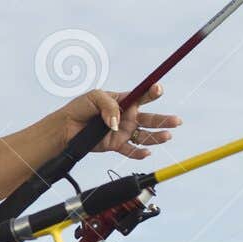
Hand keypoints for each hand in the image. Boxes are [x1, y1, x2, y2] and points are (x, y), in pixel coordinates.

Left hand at [59, 84, 180, 161]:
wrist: (66, 128)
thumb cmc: (80, 108)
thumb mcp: (94, 97)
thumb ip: (109, 106)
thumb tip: (118, 122)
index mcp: (124, 101)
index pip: (142, 96)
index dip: (152, 92)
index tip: (159, 89)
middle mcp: (127, 116)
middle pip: (150, 118)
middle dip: (164, 119)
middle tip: (176, 121)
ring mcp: (123, 131)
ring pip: (145, 135)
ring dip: (157, 136)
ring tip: (167, 136)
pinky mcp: (116, 145)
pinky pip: (131, 150)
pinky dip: (140, 153)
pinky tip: (147, 152)